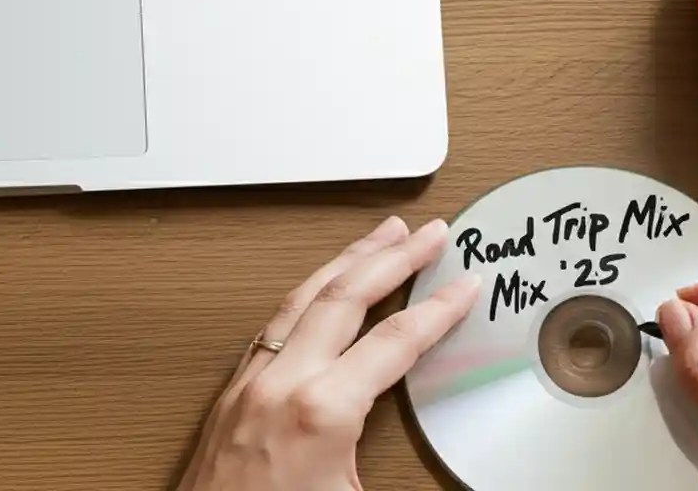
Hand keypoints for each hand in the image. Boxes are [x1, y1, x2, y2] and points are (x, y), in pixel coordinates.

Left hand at [177, 217, 480, 490]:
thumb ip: (411, 478)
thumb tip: (456, 482)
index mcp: (322, 410)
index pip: (397, 339)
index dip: (439, 307)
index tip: (465, 283)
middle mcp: (282, 383)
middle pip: (348, 296)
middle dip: (395, 256)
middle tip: (429, 232)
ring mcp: (251, 383)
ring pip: (304, 296)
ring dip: (348, 260)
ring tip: (380, 237)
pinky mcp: (232, 394)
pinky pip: (276, 321)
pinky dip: (310, 290)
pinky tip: (322, 286)